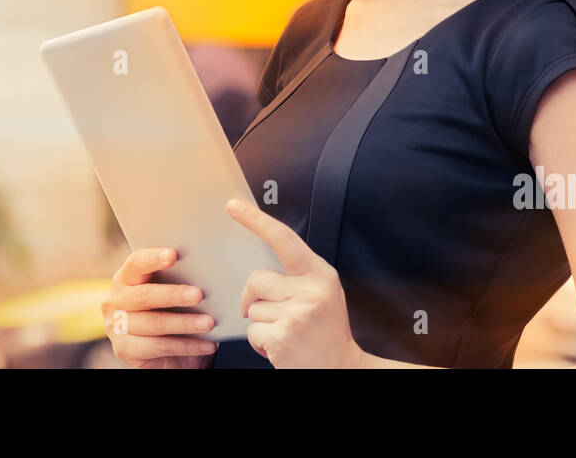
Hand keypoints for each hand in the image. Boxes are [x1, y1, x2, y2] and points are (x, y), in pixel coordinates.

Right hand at [102, 247, 217, 367]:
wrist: (161, 355)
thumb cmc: (170, 314)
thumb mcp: (171, 296)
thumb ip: (178, 282)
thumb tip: (206, 275)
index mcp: (126, 278)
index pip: (136, 263)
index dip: (153, 259)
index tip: (173, 255)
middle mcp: (116, 300)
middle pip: (144, 295)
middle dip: (173, 294)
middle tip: (198, 294)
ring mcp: (117, 327)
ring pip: (155, 323)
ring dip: (185, 323)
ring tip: (209, 323)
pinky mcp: (124, 350)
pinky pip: (159, 347)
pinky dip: (186, 346)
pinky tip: (206, 345)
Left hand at [226, 198, 366, 367]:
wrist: (341, 369)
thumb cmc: (327, 331)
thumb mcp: (323, 293)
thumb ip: (298, 276)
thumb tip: (260, 267)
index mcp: (320, 274)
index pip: (284, 239)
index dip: (256, 221)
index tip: (233, 206)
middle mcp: (311, 290)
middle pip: (256, 280)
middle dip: (254, 299)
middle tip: (274, 314)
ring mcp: (297, 314)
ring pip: (252, 309)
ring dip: (261, 325)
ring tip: (286, 333)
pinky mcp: (282, 337)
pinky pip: (252, 332)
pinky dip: (260, 343)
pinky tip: (281, 347)